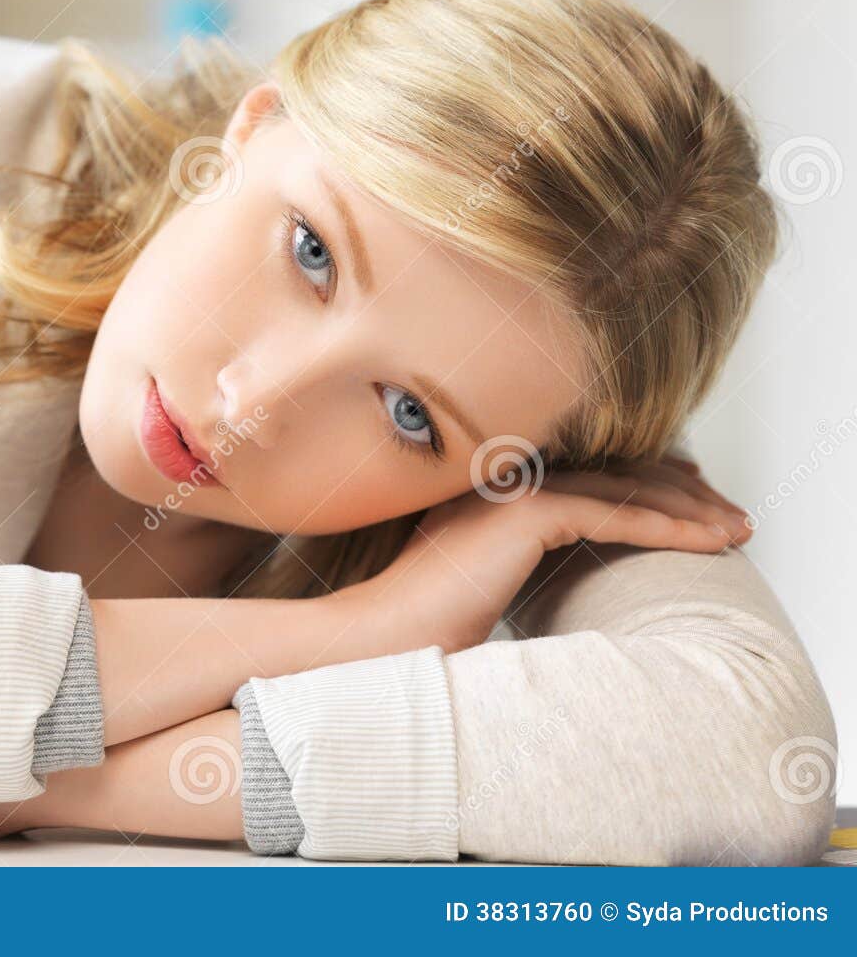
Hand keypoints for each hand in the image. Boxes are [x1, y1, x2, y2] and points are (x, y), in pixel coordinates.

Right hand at [358, 454, 751, 655]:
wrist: (376, 639)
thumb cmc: (414, 632)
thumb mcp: (471, 589)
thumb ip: (507, 565)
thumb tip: (538, 579)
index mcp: (484, 493)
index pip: (580, 473)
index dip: (641, 480)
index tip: (687, 496)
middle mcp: (499, 479)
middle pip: (611, 472)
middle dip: (678, 490)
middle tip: (727, 512)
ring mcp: (511, 490)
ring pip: (623, 490)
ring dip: (689, 512)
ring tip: (735, 531)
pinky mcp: (526, 513)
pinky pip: (618, 515)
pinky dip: (672, 529)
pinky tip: (711, 543)